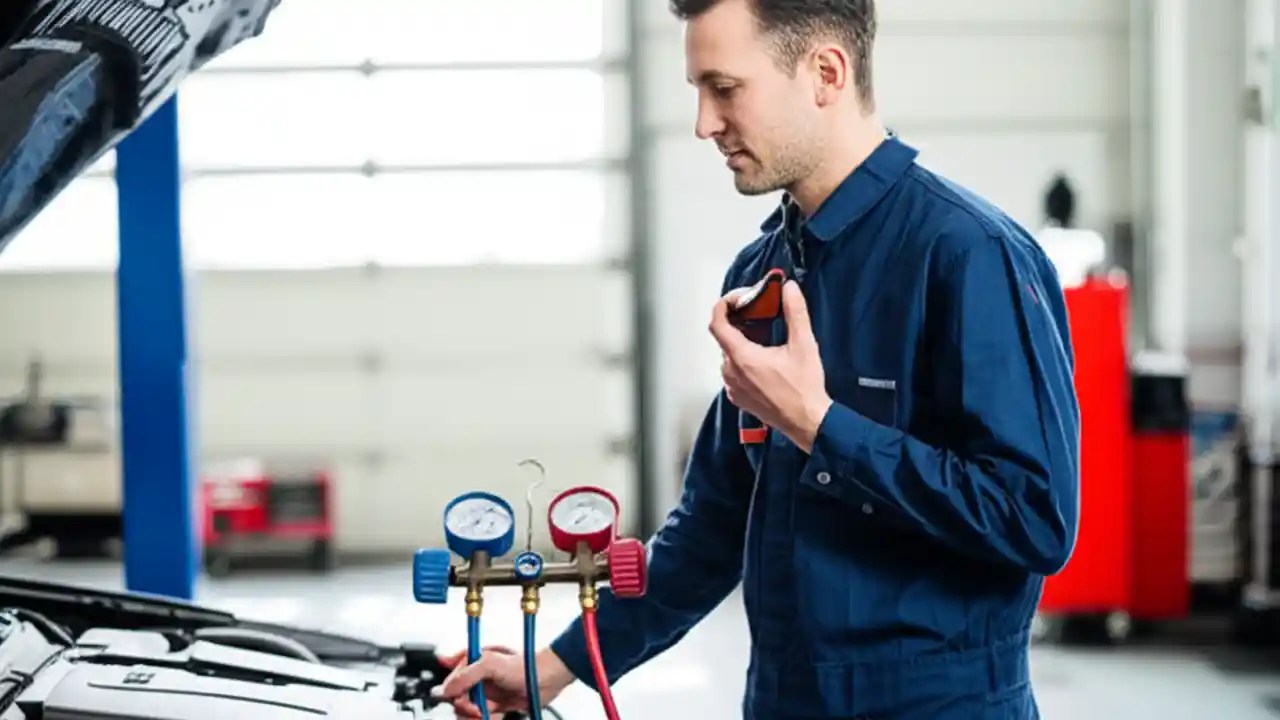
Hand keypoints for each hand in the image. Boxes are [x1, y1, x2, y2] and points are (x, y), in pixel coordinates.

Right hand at [436, 646, 574, 718]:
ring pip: (466, 712)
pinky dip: (485, 719)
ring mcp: (484, 692)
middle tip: (480, 710)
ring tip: (487, 714)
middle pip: (456, 700)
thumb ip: (466, 675)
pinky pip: (480, 717)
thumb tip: (445, 690)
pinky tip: (496, 715)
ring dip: (475, 716)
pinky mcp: (493, 705)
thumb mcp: (491, 664)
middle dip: (466, 708)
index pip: (450, 682)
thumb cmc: (524, 666)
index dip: (454, 694)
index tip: (463, 700)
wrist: (546, 680)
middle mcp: (476, 677)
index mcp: (471, 662)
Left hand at [710, 280, 832, 452]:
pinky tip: (764, 360)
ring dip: (742, 342)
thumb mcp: (804, 345)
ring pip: (729, 355)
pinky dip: (743, 360)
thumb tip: (790, 289)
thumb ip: (795, 312)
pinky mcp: (738, 398)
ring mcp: (732, 387)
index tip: (739, 299)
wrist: (808, 423)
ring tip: (764, 337)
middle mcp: (731, 372)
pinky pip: (733, 372)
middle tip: (759, 314)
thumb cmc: (804, 388)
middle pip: (724, 337)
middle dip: (739, 322)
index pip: (717, 323)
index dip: (724, 305)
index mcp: (742, 357)